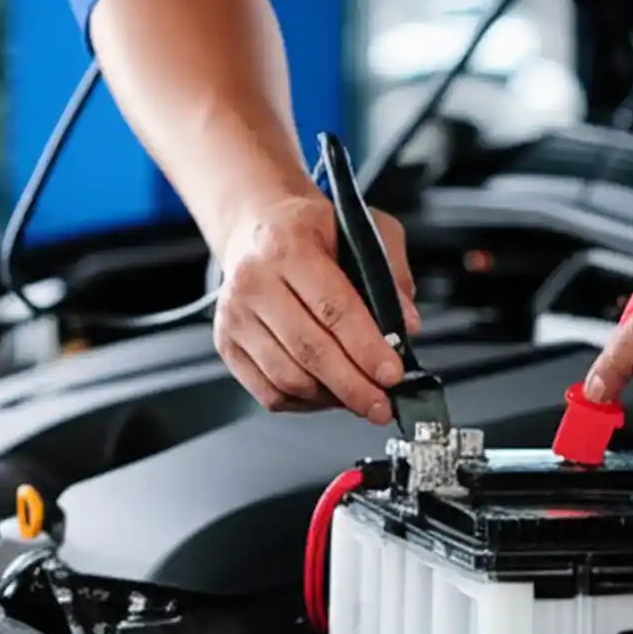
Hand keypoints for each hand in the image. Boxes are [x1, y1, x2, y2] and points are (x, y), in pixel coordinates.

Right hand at [214, 194, 417, 423]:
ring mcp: (235, 316)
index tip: (392, 374)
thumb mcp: (362, 231)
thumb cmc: (313, 231)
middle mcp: (253, 281)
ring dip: (331, 397)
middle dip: (353, 386)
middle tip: (381, 404)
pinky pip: (268, 392)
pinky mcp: (227, 344)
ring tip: (360, 397)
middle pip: (309, 350)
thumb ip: (390, 274)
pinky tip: (328, 393)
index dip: (366, 348)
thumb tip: (405, 326)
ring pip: (288, 378)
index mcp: (288, 246)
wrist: (257, 228)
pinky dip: (304, 402)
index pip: (333, 308)